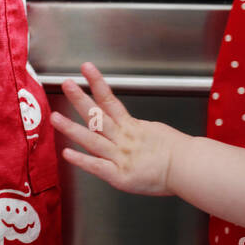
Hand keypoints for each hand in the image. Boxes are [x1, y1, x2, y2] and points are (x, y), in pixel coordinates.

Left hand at [49, 62, 185, 195]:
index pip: (111, 101)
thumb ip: (137, 130)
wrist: (189, 168)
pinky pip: (98, 167)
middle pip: (98, 116)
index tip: (86, 69)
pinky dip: (82, 160)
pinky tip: (67, 153)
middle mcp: (124, 139)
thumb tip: (127, 126)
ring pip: (92, 139)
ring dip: (72, 128)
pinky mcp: (120, 176)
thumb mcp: (156, 132)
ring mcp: (121, 156)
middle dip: (79, 99)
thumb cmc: (178, 153)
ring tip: (55, 117)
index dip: (97, 83)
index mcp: (133, 127)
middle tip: (66, 84)